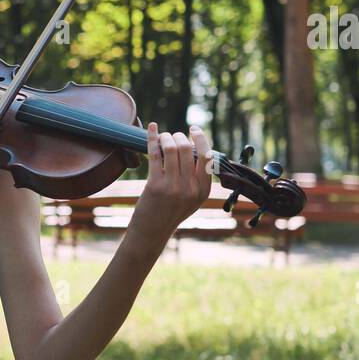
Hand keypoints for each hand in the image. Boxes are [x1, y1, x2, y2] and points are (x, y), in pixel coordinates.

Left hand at [129, 121, 214, 243]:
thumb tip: (194, 147)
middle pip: (188, 149)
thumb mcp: (192, 198)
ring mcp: (173, 187)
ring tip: (162, 137)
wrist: (152, 231)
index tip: (193, 129)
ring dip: (166, 137)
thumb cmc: (171, 212)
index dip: (201, 138)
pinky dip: (152, 138)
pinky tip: (151, 128)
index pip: (207, 156)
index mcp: (203, 190)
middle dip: (179, 136)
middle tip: (172, 136)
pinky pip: (155, 154)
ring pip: (172, 149)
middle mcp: (190, 188)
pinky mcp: (155, 186)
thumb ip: (196, 178)